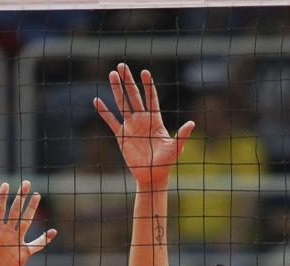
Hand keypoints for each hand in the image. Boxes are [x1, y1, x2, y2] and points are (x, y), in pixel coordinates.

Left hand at [0, 181, 55, 265]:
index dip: (2, 198)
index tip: (6, 184)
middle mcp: (7, 233)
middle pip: (16, 211)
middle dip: (21, 197)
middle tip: (26, 183)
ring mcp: (17, 242)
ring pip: (27, 222)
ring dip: (31, 209)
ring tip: (37, 195)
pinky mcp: (24, 253)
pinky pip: (37, 244)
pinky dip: (45, 239)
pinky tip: (52, 231)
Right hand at [95, 63, 194, 187]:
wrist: (152, 176)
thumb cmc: (166, 162)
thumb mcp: (176, 148)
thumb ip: (183, 135)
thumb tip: (192, 123)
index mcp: (155, 120)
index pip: (151, 98)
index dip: (148, 85)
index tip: (144, 71)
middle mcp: (142, 120)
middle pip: (133, 96)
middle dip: (128, 81)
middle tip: (122, 65)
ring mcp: (130, 127)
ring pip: (122, 104)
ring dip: (116, 89)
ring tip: (111, 75)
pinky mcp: (121, 136)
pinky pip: (111, 121)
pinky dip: (104, 111)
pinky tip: (97, 101)